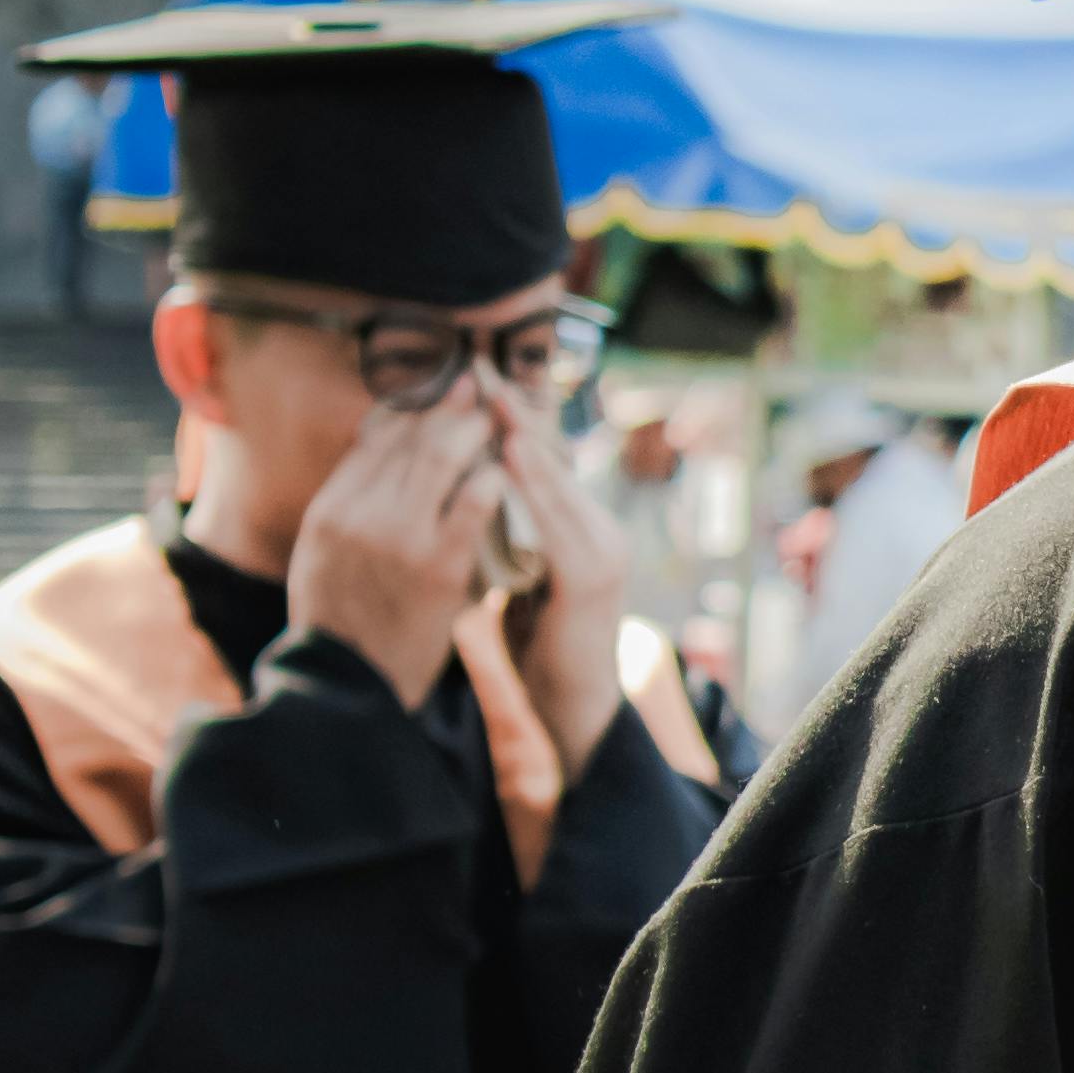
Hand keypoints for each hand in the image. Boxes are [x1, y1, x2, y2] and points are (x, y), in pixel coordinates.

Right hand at [281, 384, 511, 702]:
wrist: (348, 688)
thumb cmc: (340, 621)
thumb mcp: (320, 556)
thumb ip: (346, 503)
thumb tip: (374, 446)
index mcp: (329, 511)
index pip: (375, 440)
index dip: (412, 408)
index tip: (440, 387)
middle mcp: (358, 516)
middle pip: (411, 441)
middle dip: (449, 407)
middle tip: (479, 384)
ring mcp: (399, 538)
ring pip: (442, 460)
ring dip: (474, 431)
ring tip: (498, 416)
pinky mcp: (439, 565)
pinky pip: (473, 502)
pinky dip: (492, 478)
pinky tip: (506, 470)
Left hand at [488, 382, 632, 768]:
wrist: (573, 703)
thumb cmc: (541, 642)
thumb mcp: (519, 576)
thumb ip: (508, 535)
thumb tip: (471, 494)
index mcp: (580, 528)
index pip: (542, 462)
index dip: (511, 419)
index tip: (475, 381)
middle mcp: (600, 529)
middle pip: (554, 457)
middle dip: (515, 412)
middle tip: (480, 368)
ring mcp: (602, 550)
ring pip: (556, 479)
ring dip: (521, 432)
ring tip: (493, 395)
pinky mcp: (592, 575)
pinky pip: (557, 516)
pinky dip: (533, 481)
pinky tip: (508, 452)